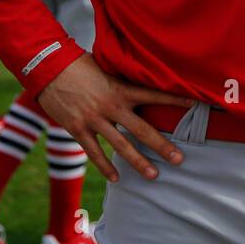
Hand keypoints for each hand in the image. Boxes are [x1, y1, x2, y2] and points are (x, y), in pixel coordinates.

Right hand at [37, 54, 197, 182]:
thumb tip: (140, 76)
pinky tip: (116, 178)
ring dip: (138, 162)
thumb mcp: (107, 68)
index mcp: (121, 89)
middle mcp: (111, 106)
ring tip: (154, 175)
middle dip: (162, 146)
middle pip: (142, 130)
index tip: (195, 104)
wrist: (49, 68)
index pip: (154, 95)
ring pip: (121, 145)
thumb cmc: (80, 65)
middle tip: (179, 160)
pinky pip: (94, 152)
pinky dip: (105, 166)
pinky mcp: (77, 128)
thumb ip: (122, 79)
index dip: (174, 99)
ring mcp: (94, 119)